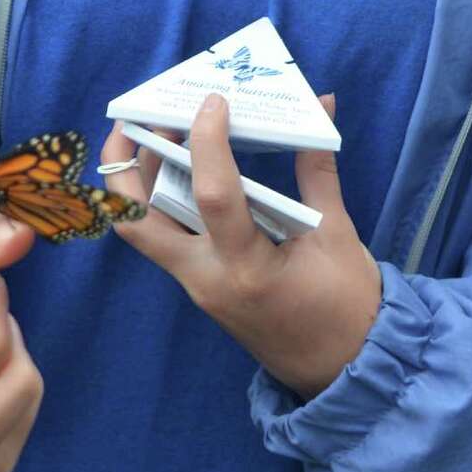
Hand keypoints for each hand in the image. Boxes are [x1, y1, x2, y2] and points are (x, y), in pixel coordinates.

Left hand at [102, 94, 380, 398]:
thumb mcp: (338, 234)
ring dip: (137, 180)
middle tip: (138, 118)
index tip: (214, 101)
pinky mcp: (198, 285)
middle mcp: (206, 278)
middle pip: (137, 223)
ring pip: (142, 231)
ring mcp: (196, 285)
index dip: (207, 141)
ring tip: (159, 132)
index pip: (213, 196)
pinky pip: (166, 237)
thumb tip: (320, 104)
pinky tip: (182, 166)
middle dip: (124, 168)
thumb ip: (317, 169)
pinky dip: (163, 198)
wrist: (344, 370)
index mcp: (248, 268)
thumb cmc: (347, 306)